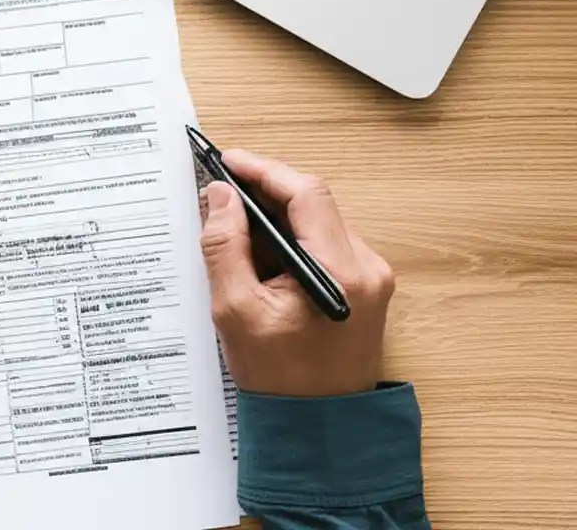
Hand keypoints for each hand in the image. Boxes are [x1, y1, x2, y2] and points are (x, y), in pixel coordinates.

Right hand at [200, 150, 395, 396]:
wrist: (318, 428)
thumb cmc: (280, 380)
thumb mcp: (236, 311)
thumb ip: (225, 248)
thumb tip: (219, 198)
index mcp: (341, 272)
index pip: (306, 194)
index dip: (263, 170)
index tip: (228, 162)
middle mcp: (366, 268)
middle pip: (313, 204)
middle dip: (265, 193)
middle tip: (220, 193)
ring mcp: (371, 278)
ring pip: (317, 223)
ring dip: (276, 219)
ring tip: (233, 232)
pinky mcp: (364, 288)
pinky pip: (324, 246)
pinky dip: (290, 242)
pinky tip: (258, 258)